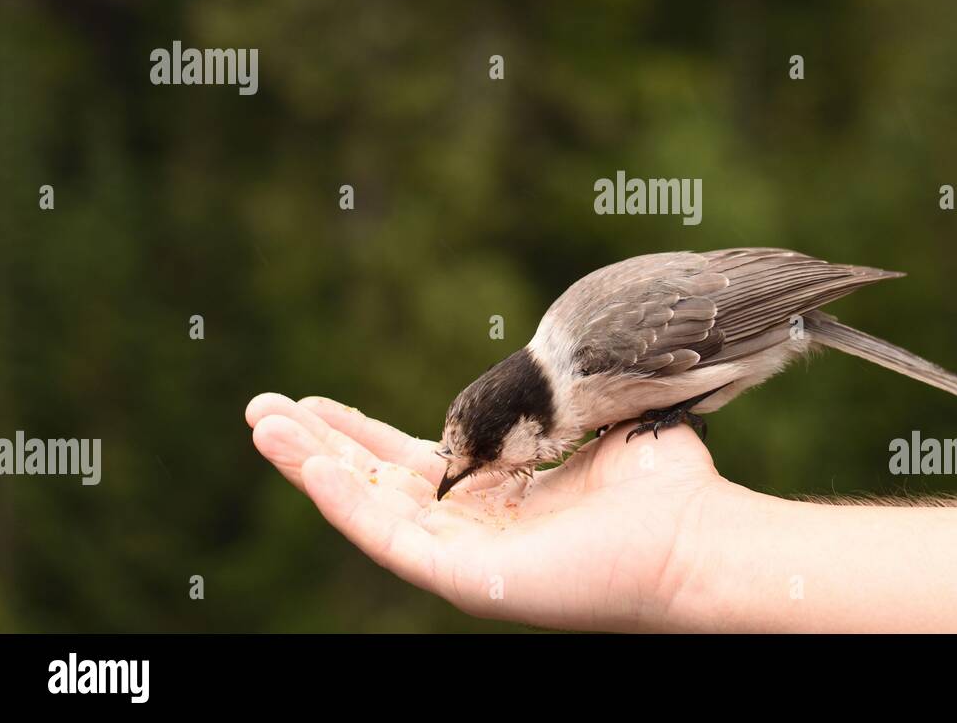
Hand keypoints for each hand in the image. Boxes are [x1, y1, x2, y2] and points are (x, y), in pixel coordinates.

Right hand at [245, 392, 731, 630]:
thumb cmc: (663, 483)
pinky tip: (309, 463)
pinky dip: (343, 499)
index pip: (410, 465)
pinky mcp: (466, 578)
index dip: (359, 435)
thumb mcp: (590, 422)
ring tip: (262, 427)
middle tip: (262, 411)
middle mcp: (474, 528)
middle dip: (318, 448)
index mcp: (499, 497)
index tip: (314, 403)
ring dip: (312, 467)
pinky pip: (389, 537)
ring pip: (369, 511)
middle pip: (376, 486)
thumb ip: (547, 409)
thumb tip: (534, 378)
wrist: (694, 533)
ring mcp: (467, 557)